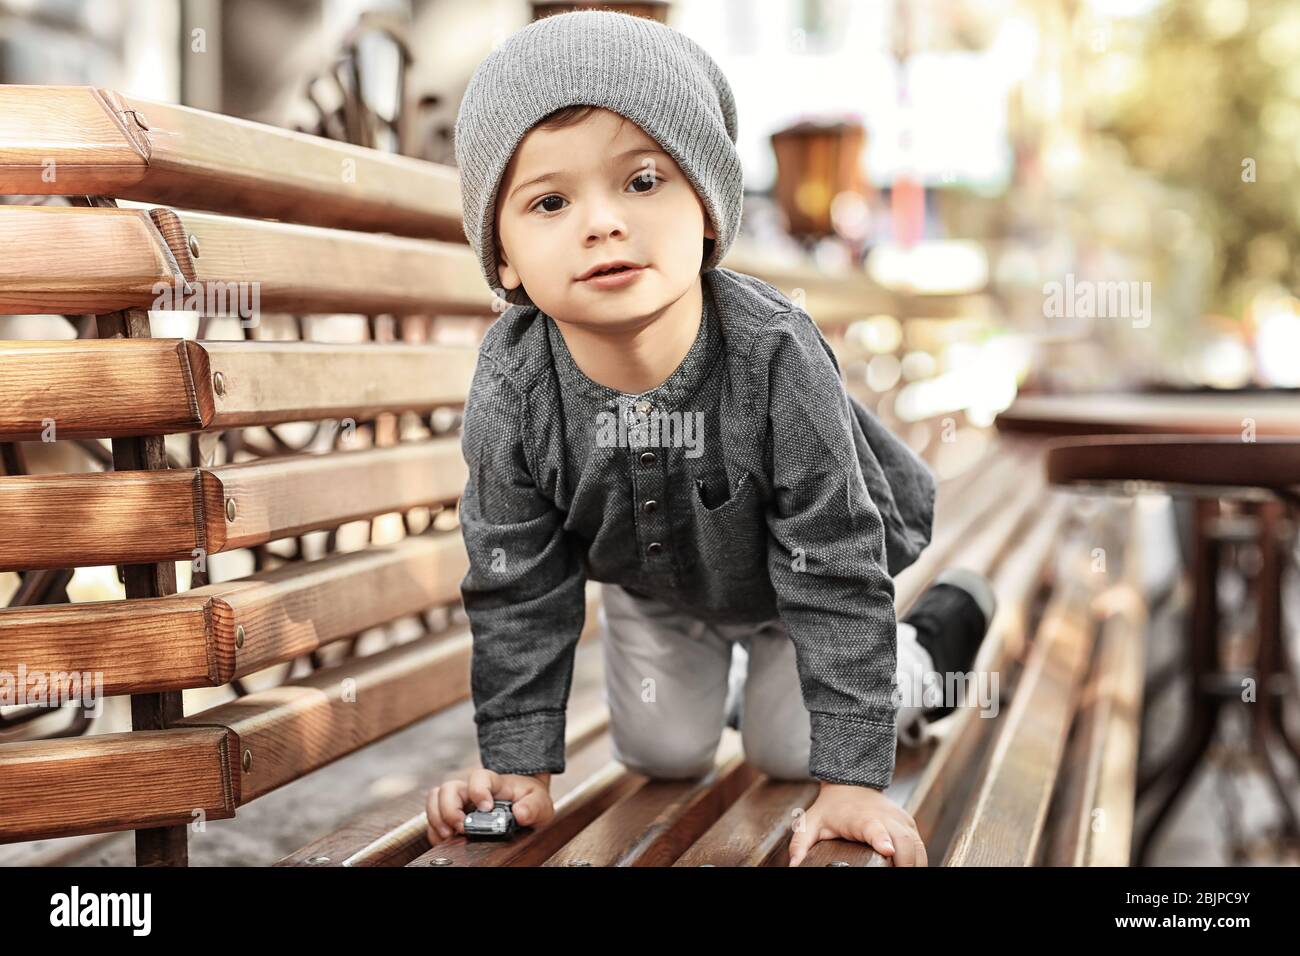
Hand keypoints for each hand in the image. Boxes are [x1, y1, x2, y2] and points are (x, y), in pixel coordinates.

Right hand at [425, 769, 553, 843]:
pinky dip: (434, 829)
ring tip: (449, 835)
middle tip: (462, 827)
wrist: (523, 802)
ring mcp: (459, 800)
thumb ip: (533, 806)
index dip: (479, 790)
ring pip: (435, 799)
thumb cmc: (528, 800)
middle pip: (448, 788)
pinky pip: (433, 817)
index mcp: (493, 782)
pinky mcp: (451, 814)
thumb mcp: (539, 802)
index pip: (479, 776)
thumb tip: (521, 813)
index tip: (486, 807)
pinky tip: (446, 840)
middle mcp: (471, 788)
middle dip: (450, 809)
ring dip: (437, 818)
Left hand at [787, 781, 926, 866]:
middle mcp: (885, 817)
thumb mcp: (810, 823)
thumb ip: (800, 844)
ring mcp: (900, 820)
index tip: (886, 849)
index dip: (881, 839)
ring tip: (906, 875)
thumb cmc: (830, 808)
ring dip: (915, 864)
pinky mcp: (909, 824)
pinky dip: (919, 860)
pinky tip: (912, 869)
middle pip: (903, 841)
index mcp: (860, 818)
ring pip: (916, 844)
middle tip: (898, 876)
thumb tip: (794, 864)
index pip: (873, 828)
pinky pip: (920, 845)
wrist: (850, 783)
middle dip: (906, 863)